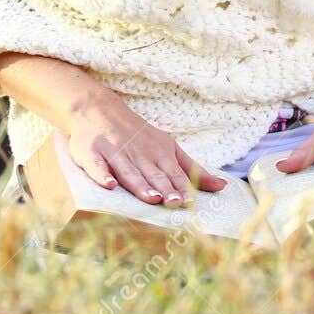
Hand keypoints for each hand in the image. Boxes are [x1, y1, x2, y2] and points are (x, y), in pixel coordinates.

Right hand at [65, 99, 227, 206]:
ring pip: (129, 171)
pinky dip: (102, 174)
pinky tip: (109, 184)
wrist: (99, 110)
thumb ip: (193, 170)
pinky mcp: (92, 153)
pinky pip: (96, 165)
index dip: (180, 187)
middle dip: (164, 188)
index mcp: (159, 153)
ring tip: (151, 197)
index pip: (172, 173)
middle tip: (174, 203)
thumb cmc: (139, 137)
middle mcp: (139, 153)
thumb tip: (222, 187)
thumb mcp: (169, 148)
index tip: (189, 202)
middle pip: (153, 174)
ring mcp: (115, 152)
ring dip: (140, 184)